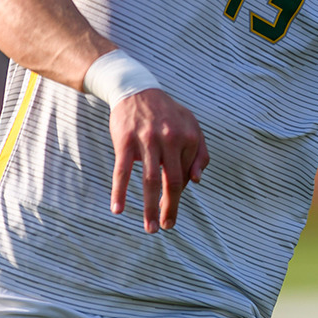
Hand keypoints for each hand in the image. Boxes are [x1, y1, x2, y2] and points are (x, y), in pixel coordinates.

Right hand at [108, 88, 208, 233]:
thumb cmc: (166, 112)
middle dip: (170, 208)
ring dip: (150, 208)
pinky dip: (120, 192)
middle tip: (166, 227)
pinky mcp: (125, 141)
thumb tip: (197, 181)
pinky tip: (118, 209)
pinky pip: (123, 171)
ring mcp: (147, 140)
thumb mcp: (191, 125)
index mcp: (188, 137)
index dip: (179, 193)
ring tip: (150, 228)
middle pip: (172, 182)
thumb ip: (200, 152)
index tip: (171, 205)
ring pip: (150, 181)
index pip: (186, 175)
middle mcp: (170, 139)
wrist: (136, 89)